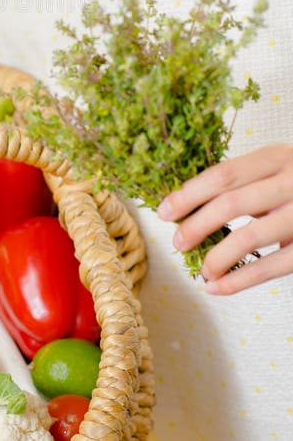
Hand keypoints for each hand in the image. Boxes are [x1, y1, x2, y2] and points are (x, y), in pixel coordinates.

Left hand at [157, 144, 292, 293]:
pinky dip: (240, 280)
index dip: (189, 194)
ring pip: (249, 236)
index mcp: (277, 157)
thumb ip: (247, 182)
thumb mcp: (280, 170)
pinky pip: (273, 266)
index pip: (223, 174)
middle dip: (197, 225)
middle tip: (178, 242)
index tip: (164, 212)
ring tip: (201, 270)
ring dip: (217, 257)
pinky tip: (218, 287)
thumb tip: (191, 207)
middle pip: (231, 203)